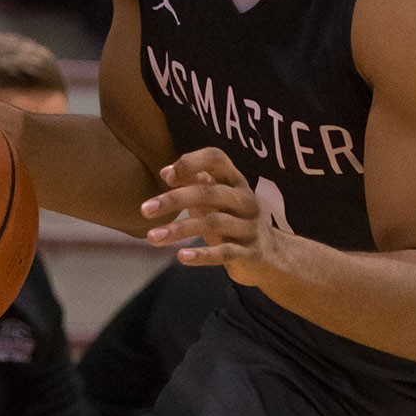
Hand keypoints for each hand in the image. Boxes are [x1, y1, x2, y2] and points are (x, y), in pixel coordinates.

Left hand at [142, 148, 284, 283]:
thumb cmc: (233, 221)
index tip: (166, 177)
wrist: (269, 255)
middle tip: (145, 209)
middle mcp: (246, 199)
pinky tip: (181, 257)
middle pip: (209, 192)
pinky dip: (202, 255)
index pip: (217, 159)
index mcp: (236, 181)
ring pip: (213, 223)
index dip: (191, 162)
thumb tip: (166, 172)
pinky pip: (225, 252)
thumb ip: (196, 184)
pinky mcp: (251, 252)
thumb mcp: (218, 199)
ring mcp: (250, 226)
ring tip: (152, 237)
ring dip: (179, 229)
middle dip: (175, 199)